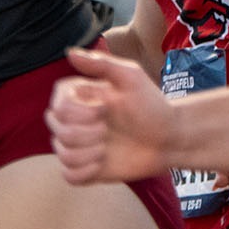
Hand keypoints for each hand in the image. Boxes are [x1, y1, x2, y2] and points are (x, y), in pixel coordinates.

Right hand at [47, 46, 174, 183]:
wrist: (170, 137)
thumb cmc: (151, 104)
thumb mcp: (130, 77)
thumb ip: (100, 64)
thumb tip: (69, 53)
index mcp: (76, 97)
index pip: (57, 107)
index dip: (80, 112)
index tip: (106, 108)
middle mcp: (72, 120)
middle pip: (58, 131)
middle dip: (87, 133)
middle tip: (108, 129)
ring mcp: (78, 145)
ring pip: (62, 153)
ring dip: (88, 152)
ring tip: (107, 148)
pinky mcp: (86, 168)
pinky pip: (68, 175)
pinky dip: (84, 172)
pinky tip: (101, 164)